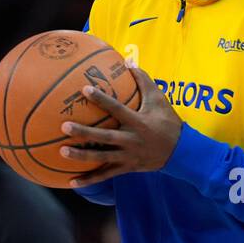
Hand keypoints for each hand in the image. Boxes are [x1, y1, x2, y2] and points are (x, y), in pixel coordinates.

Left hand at [60, 66, 183, 186]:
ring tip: (62, 152)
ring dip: (81, 156)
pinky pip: (105, 175)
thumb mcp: (159, 99)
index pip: (117, 109)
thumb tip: (128, 61)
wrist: (182, 152)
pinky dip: (89, 179)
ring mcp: (128, 156)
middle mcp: (131, 140)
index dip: (101, 99)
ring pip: (102, 158)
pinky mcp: (127, 168)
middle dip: (84, 132)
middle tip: (65, 126)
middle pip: (104, 137)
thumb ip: (143, 80)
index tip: (84, 89)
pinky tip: (71, 182)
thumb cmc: (168, 122)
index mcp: (138, 122)